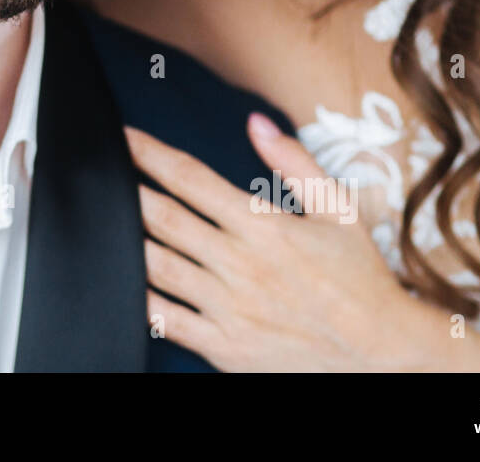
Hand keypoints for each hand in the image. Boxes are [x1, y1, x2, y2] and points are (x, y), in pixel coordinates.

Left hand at [128, 113, 439, 370]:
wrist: (383, 355)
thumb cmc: (361, 281)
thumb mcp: (339, 210)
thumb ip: (294, 163)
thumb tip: (256, 123)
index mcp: (263, 226)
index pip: (192, 179)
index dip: (150, 154)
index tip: (123, 138)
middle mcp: (239, 264)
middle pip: (163, 219)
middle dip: (124, 190)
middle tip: (96, 171)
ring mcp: (228, 307)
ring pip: (157, 266)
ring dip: (125, 240)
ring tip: (100, 219)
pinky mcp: (223, 345)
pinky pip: (167, 320)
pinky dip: (140, 299)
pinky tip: (121, 281)